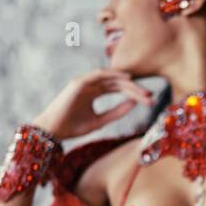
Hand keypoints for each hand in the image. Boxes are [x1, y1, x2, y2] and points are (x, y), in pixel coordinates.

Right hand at [31, 69, 153, 140]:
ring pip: (110, 78)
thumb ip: (116, 112)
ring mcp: (84, 82)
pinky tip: (126, 78)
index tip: (149, 100)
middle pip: (117, 82)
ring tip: (142, 89)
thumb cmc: (73, 127)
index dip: (134, 93)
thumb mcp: (100, 121)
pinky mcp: (78, 83)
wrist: (54, 130)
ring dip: (127, 82)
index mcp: (94, 92)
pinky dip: (112, 74)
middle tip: (151, 96)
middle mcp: (90, 85)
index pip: (118, 88)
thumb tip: (134, 105)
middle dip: (135, 89)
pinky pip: (98, 75)